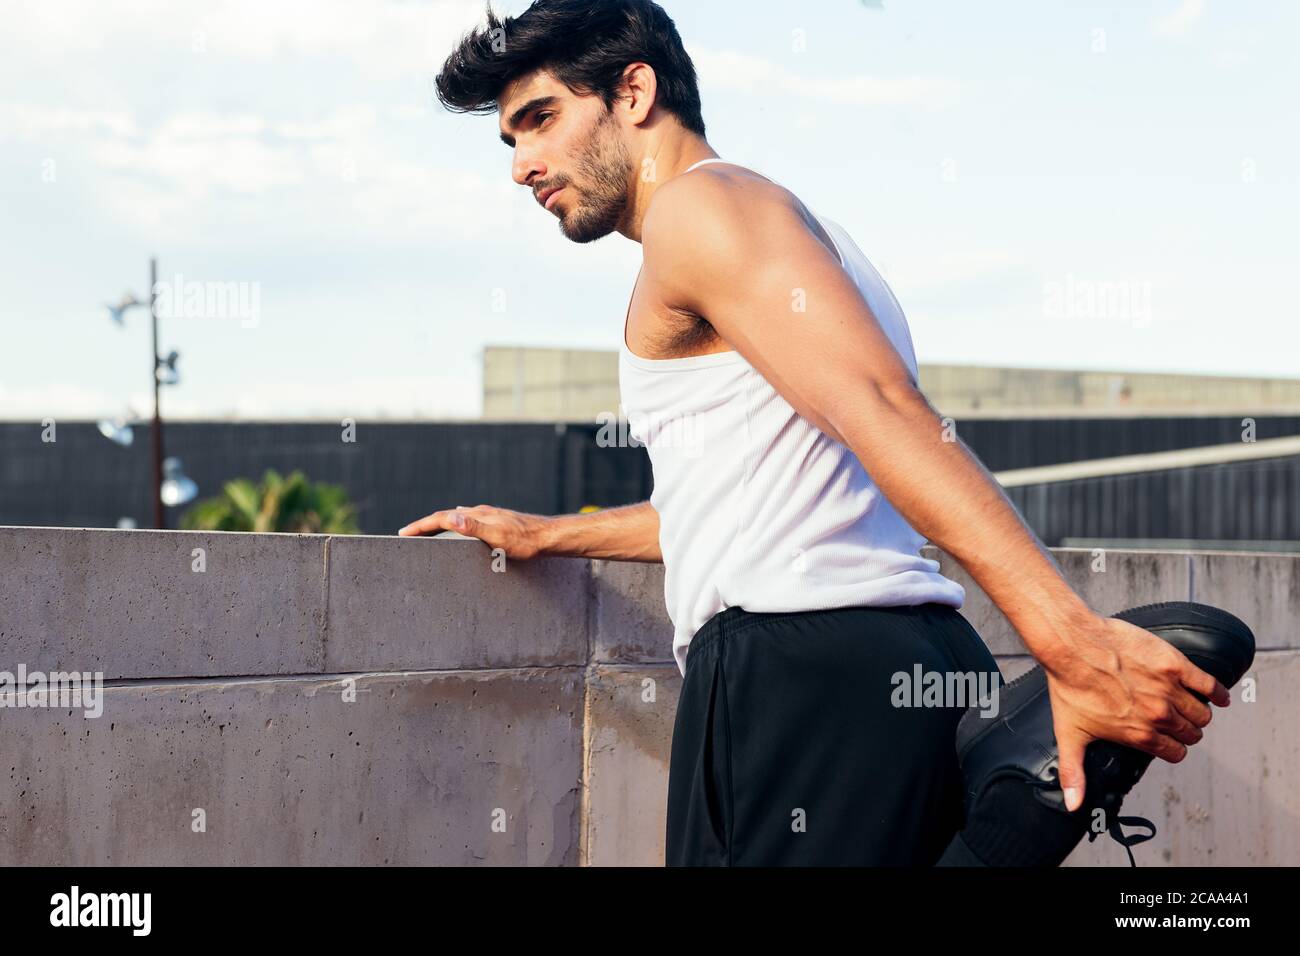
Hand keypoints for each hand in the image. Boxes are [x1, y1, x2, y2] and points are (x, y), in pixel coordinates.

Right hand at [397, 504, 548, 559]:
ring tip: (427, 532)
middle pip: (445, 516)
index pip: (441, 518)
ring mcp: (488, 516)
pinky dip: (455, 525)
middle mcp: (480, 513)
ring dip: (439, 524)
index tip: (403, 532)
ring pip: (457, 519)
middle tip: (409, 533)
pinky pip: (468, 522)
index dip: (420, 525)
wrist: (549, 536)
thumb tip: (450, 516)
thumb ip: (474, 527)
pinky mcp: (496, 522)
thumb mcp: (498, 537)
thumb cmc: (526, 541)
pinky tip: (459, 526)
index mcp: (476, 515)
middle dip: (425, 525)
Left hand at [1041, 615, 1230, 811]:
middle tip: (1175, 721)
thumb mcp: (1070, 734)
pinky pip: (1209, 684)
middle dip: (1186, 730)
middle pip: (1191, 733)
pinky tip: (1219, 696)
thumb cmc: (1070, 686)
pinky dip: (1218, 692)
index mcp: (1139, 735)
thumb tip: (1073, 805)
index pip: (1175, 753)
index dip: (1173, 748)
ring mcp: (1169, 690)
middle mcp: (1159, 716)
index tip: (1169, 741)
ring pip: (1202, 712)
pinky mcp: (1175, 665)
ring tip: (1190, 707)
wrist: (1073, 645)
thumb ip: (1074, 772)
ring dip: (1198, 712)